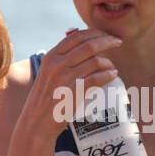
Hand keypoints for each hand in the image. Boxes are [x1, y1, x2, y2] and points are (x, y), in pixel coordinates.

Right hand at [20, 28, 121, 144]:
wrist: (36, 122)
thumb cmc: (45, 99)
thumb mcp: (48, 74)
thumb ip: (62, 61)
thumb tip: (85, 48)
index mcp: (51, 56)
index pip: (76, 36)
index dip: (94, 32)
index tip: (106, 34)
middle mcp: (56, 64)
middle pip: (88, 45)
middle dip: (107, 41)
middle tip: (118, 42)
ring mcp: (64, 78)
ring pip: (95, 62)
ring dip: (108, 62)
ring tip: (113, 67)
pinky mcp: (73, 92)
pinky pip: (96, 78)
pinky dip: (108, 75)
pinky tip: (113, 75)